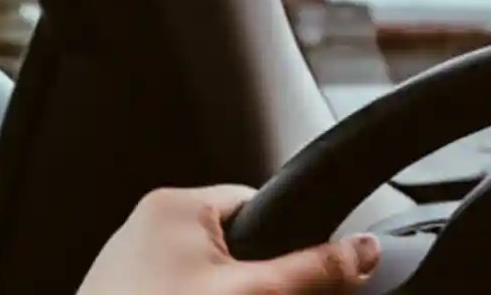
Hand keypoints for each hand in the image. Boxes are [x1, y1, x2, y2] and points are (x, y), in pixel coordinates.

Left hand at [77, 185, 381, 294]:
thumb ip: (313, 270)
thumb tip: (364, 251)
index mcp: (175, 206)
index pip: (258, 204)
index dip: (283, 242)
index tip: (286, 277)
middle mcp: (144, 228)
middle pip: (235, 247)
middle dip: (251, 281)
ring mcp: (126, 268)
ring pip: (207, 279)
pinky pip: (178, 294)